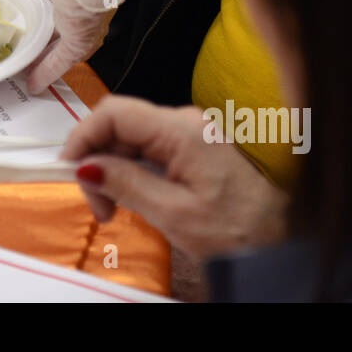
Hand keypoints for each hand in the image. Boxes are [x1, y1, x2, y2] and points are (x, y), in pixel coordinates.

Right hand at [25, 0, 135, 92]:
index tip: (50, 5)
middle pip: (71, 15)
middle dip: (57, 29)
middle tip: (39, 43)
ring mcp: (85, 14)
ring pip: (66, 38)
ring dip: (49, 54)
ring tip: (30, 67)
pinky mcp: (81, 34)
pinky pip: (63, 57)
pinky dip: (48, 71)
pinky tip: (34, 83)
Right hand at [62, 97, 288, 260]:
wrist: (281, 239)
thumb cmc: (237, 231)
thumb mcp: (174, 214)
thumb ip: (127, 184)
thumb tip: (85, 167)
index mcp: (181, 130)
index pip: (114, 112)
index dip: (83, 136)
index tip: (70, 171)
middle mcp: (184, 121)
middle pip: (119, 124)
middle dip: (96, 161)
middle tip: (97, 207)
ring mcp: (188, 132)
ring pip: (129, 138)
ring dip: (111, 169)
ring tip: (113, 209)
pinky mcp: (191, 147)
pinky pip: (146, 149)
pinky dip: (129, 171)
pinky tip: (131, 198)